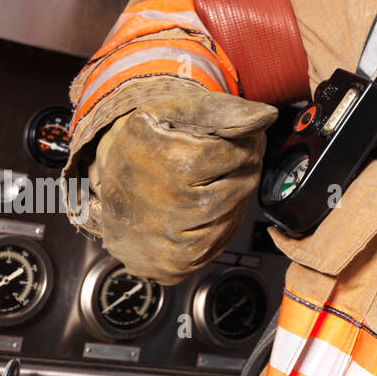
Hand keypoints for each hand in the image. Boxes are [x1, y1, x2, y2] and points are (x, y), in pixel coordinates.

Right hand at [87, 85, 277, 284]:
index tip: (240, 140)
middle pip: (234, 189)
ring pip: (229, 217)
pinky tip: (206, 207)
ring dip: (235, 197)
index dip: (243, 145)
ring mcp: (163, 242)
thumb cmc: (148, 143)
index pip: (230, 155)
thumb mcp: (175, 111)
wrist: (109, 185)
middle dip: (245, 170)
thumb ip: (223, 110)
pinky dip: (221, 224)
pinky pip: (217, 244)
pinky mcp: (170, 265)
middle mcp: (156, 206)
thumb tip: (267, 117)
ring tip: (217, 181)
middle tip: (236, 160)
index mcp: (154, 159)